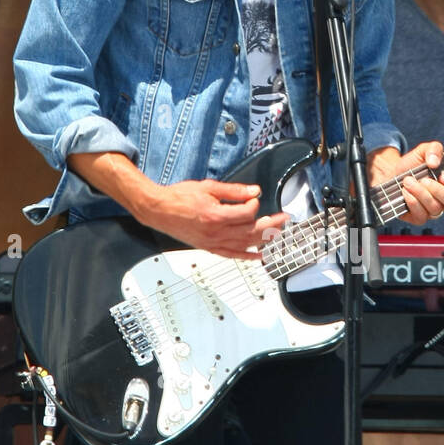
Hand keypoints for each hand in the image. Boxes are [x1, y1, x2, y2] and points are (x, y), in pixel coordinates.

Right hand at [137, 179, 287, 257]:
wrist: (159, 210)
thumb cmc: (179, 197)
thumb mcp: (208, 187)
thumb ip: (233, 191)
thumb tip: (253, 191)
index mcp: (215, 216)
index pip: (246, 213)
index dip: (253, 204)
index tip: (252, 197)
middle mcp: (215, 232)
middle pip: (251, 231)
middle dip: (271, 224)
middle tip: (284, 219)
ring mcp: (212, 243)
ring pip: (245, 245)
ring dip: (264, 240)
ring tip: (278, 234)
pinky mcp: (208, 247)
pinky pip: (232, 255)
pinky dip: (247, 257)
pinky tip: (259, 256)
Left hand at [369, 142, 443, 224]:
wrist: (392, 173)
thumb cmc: (413, 164)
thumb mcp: (424, 150)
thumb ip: (434, 149)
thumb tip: (434, 162)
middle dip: (438, 190)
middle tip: (424, 179)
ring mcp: (433, 211)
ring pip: (435, 209)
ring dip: (420, 193)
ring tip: (408, 181)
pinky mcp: (419, 218)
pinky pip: (421, 216)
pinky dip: (412, 202)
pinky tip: (405, 192)